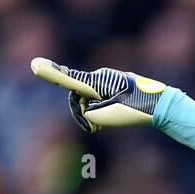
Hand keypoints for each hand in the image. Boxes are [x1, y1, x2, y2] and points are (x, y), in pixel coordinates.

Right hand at [30, 58, 168, 131]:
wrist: (160, 106)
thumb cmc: (134, 111)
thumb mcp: (108, 116)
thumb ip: (88, 111)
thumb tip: (83, 107)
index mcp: (96, 82)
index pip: (68, 78)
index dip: (51, 74)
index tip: (34, 65)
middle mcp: (99, 76)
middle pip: (78, 95)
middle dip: (84, 112)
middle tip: (97, 128)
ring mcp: (107, 78)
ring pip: (89, 97)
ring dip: (93, 112)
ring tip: (106, 123)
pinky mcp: (114, 83)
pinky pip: (98, 96)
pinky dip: (100, 108)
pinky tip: (110, 117)